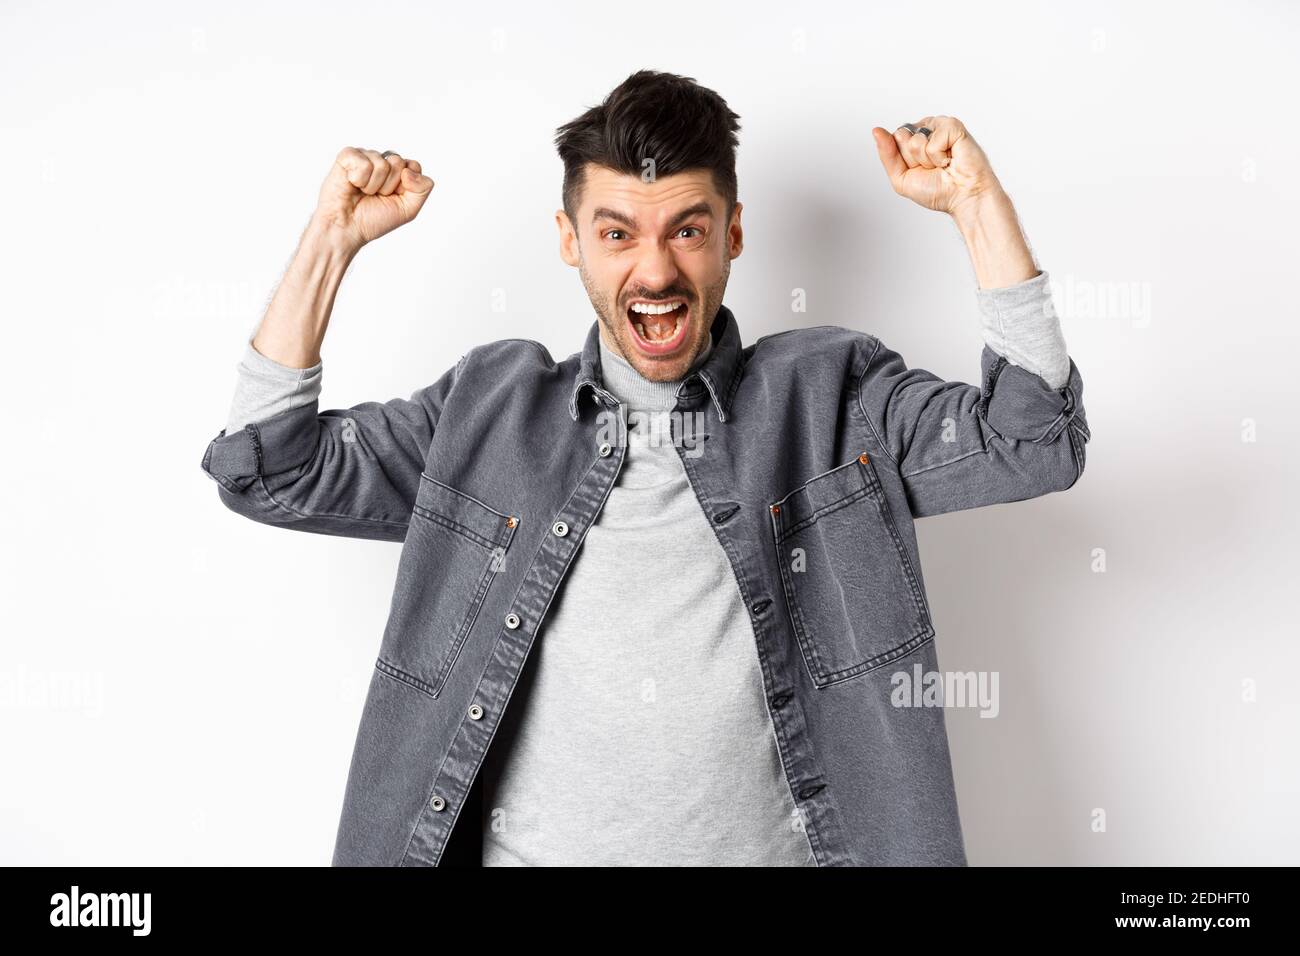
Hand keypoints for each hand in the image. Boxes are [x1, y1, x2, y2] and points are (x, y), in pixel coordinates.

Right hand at [312, 146, 434, 249]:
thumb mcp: (409, 209)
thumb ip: (422, 188)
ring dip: (373, 186)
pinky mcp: (347, 156)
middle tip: (375, 196)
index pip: (414, 166)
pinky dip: (359, 179)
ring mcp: (364, 156)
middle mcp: (381, 161)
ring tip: (363, 192)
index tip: (392, 197)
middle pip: (399, 162)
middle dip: (389, 186)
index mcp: (397, 171)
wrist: (347, 228)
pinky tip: (352, 184)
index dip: (405, 186)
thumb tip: (408, 169)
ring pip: (382, 163)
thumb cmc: (374, 219)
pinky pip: (363, 163)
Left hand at [870, 116, 1001, 219]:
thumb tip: (876, 131)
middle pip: (901, 137)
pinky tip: (950, 159)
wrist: (962, 198)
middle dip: (913, 159)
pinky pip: (932, 142)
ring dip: (927, 160)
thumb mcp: (901, 178)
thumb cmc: (937, 190)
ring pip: (915, 140)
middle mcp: (925, 129)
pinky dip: (939, 157)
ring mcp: (939, 126)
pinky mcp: (953, 127)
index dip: (903, 161)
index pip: (892, 140)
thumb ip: (887, 154)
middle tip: (931, 168)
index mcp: (912, 138)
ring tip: (942, 164)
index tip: (920, 170)